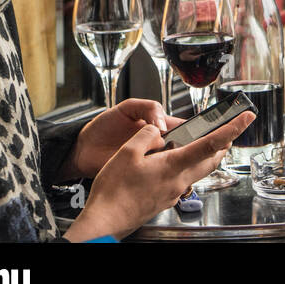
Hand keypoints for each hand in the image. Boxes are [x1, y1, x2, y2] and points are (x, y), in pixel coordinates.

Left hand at [61, 99, 186, 180]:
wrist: (83, 150)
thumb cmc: (103, 127)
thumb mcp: (127, 108)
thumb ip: (148, 108)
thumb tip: (162, 125)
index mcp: (159, 125)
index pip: (184, 127)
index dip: (195, 130)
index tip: (201, 134)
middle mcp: (159, 144)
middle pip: (183, 147)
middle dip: (189, 149)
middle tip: (186, 149)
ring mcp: (151, 160)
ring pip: (174, 162)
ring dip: (177, 162)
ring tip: (174, 160)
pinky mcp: (142, 174)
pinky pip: (158, 175)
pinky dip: (164, 175)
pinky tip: (163, 172)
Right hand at [64, 111, 254, 241]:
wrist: (105, 221)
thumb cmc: (114, 192)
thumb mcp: (127, 153)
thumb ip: (146, 135)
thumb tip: (157, 131)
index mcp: (173, 166)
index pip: (211, 144)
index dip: (232, 129)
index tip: (247, 117)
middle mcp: (179, 181)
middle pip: (212, 160)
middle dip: (224, 144)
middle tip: (228, 129)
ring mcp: (173, 192)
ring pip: (199, 170)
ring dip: (207, 155)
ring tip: (201, 142)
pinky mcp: (165, 199)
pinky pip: (183, 179)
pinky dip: (186, 166)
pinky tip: (172, 162)